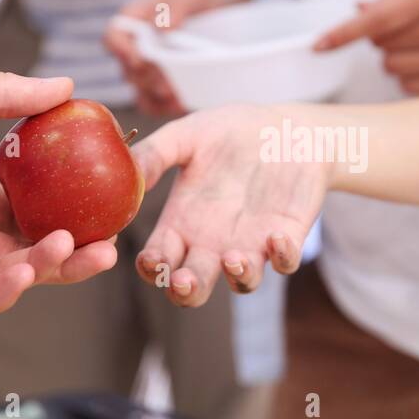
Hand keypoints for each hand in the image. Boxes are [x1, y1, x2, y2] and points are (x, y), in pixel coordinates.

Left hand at [0, 71, 116, 321]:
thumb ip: (1, 95)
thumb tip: (68, 87)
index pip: (18, 212)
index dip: (59, 217)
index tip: (100, 213)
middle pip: (18, 251)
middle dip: (65, 254)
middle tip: (108, 248)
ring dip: (42, 271)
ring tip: (78, 251)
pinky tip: (27, 272)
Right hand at [104, 0, 249, 116]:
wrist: (223, 22)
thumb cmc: (201, 3)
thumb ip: (178, 4)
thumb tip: (163, 27)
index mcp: (134, 21)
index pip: (113, 36)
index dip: (121, 49)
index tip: (141, 58)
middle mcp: (135, 49)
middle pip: (128, 70)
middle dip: (147, 78)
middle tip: (167, 83)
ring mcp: (147, 72)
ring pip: (139, 91)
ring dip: (156, 95)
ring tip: (177, 95)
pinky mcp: (161, 91)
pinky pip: (154, 106)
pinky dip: (164, 107)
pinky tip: (181, 104)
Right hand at [130, 105, 326, 305]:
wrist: (283, 127)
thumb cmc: (230, 132)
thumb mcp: (188, 135)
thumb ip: (156, 153)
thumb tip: (130, 174)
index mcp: (182, 223)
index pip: (159, 261)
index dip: (152, 268)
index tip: (152, 260)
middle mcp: (213, 242)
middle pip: (194, 288)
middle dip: (186, 291)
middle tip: (183, 281)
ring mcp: (251, 244)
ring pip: (241, 283)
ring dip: (237, 278)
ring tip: (232, 259)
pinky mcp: (288, 237)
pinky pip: (285, 262)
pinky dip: (283, 257)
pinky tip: (277, 237)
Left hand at [314, 0, 418, 94]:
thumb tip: (359, 8)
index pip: (377, 20)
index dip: (343, 34)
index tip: (319, 45)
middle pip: (381, 48)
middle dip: (386, 39)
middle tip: (413, 28)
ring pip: (393, 70)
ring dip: (400, 59)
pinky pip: (410, 89)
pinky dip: (414, 77)